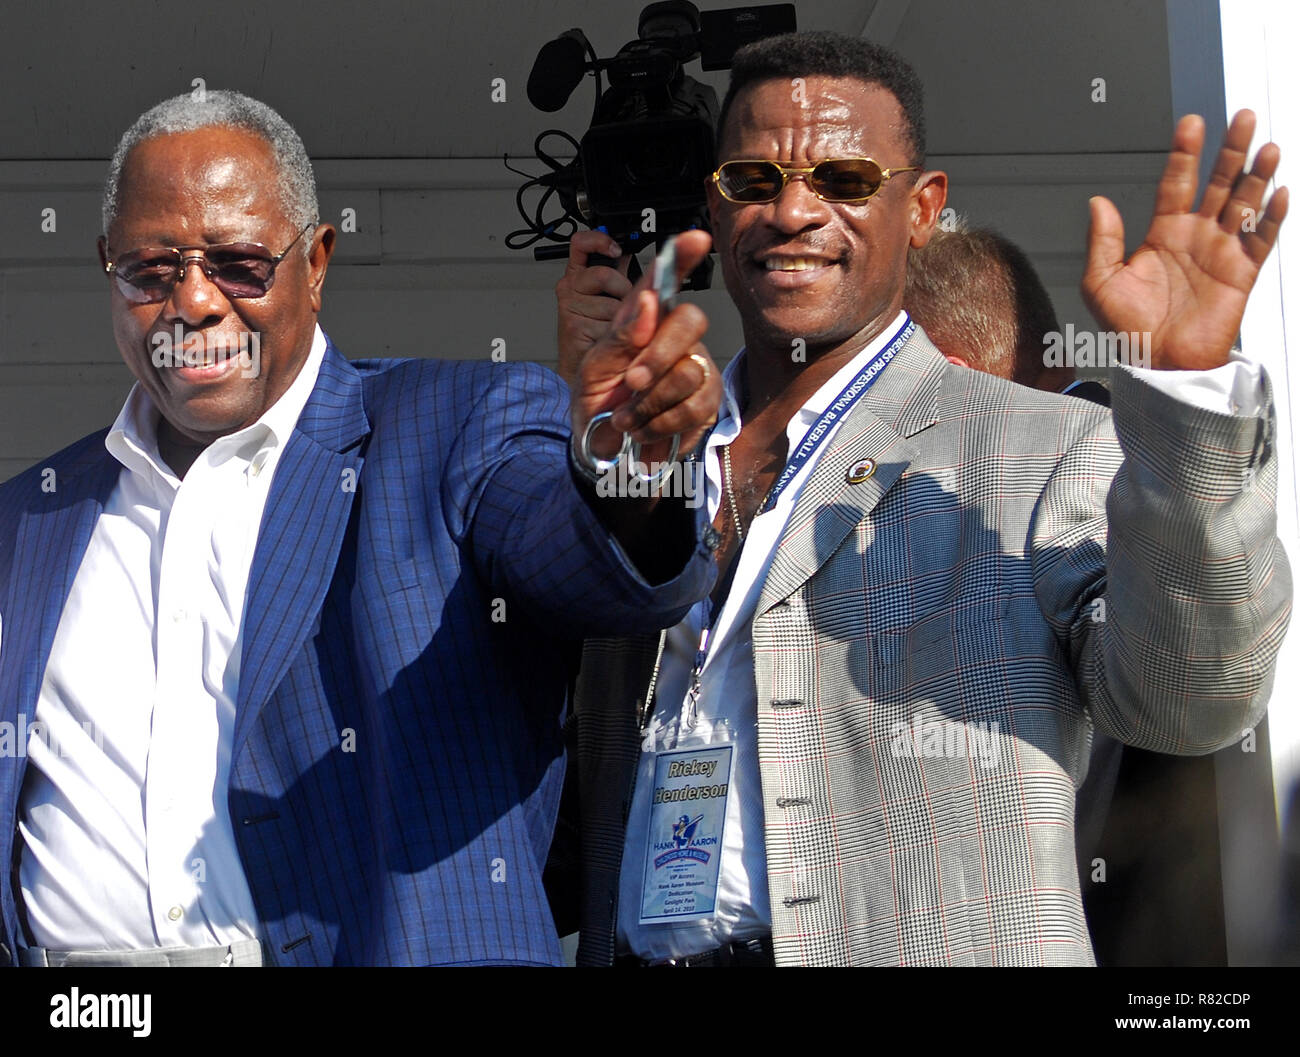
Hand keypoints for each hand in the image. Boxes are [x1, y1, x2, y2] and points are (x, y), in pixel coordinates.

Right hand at [555, 230, 633, 386]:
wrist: (581, 363)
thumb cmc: (597, 328)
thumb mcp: (612, 294)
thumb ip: (623, 273)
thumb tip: (650, 257)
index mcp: (580, 272)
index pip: (582, 244)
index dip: (599, 241)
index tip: (616, 249)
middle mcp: (572, 285)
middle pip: (605, 274)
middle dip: (622, 289)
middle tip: (620, 303)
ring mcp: (570, 305)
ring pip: (611, 301)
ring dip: (620, 315)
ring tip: (613, 324)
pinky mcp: (573, 324)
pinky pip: (607, 323)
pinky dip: (614, 332)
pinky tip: (607, 336)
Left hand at [570, 229, 720, 469]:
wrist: (604, 448)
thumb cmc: (597, 399)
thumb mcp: (591, 367)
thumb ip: (617, 336)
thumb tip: (646, 303)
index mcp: (641, 320)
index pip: (663, 280)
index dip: (683, 257)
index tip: (696, 238)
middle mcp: (672, 337)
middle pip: (690, 320)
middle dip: (659, 355)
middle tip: (632, 382)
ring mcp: (693, 367)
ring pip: (690, 370)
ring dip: (651, 402)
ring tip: (627, 417)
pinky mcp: (705, 401)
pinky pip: (695, 405)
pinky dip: (662, 423)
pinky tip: (643, 429)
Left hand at [1081, 110, 1286, 369]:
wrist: (1159, 363)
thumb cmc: (1129, 329)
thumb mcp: (1101, 283)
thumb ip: (1101, 242)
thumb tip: (1097, 203)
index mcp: (1162, 233)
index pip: (1176, 183)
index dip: (1184, 154)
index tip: (1191, 124)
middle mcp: (1195, 236)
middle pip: (1219, 182)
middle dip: (1231, 150)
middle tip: (1242, 118)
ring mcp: (1221, 251)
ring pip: (1245, 203)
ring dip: (1257, 175)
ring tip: (1265, 147)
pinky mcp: (1242, 272)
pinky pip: (1262, 239)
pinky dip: (1272, 217)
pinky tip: (1279, 193)